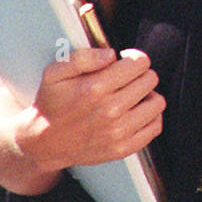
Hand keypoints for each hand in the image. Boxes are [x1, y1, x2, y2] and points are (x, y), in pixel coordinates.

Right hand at [12, 47, 165, 173]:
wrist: (43, 142)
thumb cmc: (51, 104)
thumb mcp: (55, 72)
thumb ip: (83, 57)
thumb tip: (110, 54)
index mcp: (95, 88)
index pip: (138, 63)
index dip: (133, 58)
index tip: (125, 62)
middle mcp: (110, 110)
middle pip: (150, 80)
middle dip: (140, 75)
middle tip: (125, 80)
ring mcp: (119, 132)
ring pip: (157, 102)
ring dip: (147, 95)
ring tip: (131, 96)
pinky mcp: (124, 148)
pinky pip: (155, 127)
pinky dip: (150, 117)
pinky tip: (135, 113)